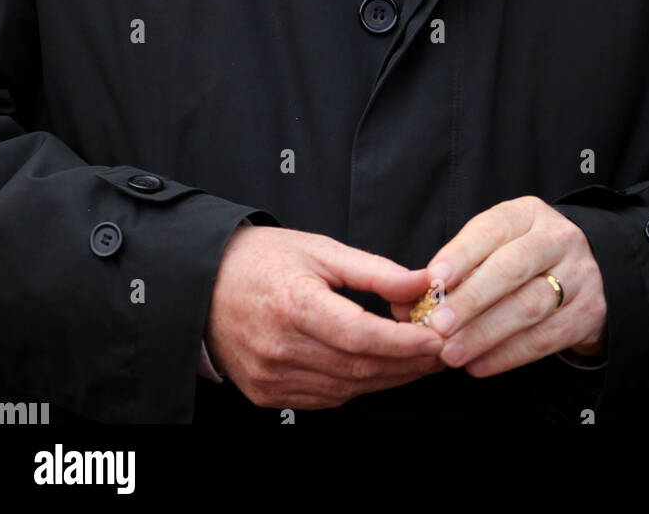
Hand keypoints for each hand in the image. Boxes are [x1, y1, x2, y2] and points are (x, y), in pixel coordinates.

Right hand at [205, 226, 446, 408]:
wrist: (205, 284)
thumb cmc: (262, 260)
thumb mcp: (320, 249)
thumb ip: (374, 271)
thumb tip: (421, 283)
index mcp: (293, 303)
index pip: (360, 335)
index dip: (404, 342)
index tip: (437, 338)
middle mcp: (280, 346)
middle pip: (358, 367)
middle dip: (408, 363)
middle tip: (443, 350)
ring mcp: (271, 377)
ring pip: (347, 389)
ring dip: (390, 378)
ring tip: (420, 360)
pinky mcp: (267, 394)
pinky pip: (326, 399)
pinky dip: (359, 386)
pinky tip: (379, 370)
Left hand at [391, 196, 606, 376]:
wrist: (592, 273)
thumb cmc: (526, 258)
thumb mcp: (501, 244)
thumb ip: (464, 265)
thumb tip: (413, 297)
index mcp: (529, 214)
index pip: (492, 229)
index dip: (461, 254)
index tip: (433, 278)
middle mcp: (558, 239)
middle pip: (512, 267)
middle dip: (471, 298)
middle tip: (438, 324)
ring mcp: (579, 276)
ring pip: (529, 306)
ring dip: (485, 333)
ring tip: (451, 352)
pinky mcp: (588, 313)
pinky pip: (545, 338)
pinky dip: (508, 354)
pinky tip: (479, 364)